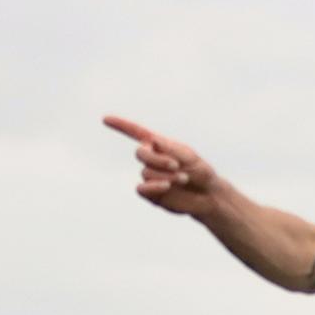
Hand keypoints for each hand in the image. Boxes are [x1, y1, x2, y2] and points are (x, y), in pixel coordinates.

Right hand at [103, 116, 221, 216]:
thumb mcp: (190, 156)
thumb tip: (153, 141)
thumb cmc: (201, 172)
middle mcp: (152, 160)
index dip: (121, 126)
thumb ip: (171, 148)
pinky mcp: (151, 194)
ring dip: (165, 175)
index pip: (136, 133)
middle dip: (157, 158)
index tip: (105, 119)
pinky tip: (166, 186)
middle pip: (141, 153)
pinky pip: (141, 189)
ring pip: (146, 172)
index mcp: (159, 146)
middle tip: (176, 165)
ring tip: (183, 178)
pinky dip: (152, 187)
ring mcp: (150, 177)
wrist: (209, 196)